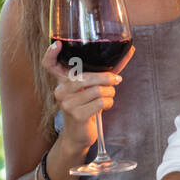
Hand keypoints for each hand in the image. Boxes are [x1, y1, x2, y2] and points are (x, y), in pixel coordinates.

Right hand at [41, 41, 134, 158]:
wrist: (78, 135)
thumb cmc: (87, 106)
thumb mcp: (92, 87)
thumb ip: (107, 69)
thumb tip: (131, 50)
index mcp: (61, 82)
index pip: (48, 64)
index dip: (50, 54)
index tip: (58, 44)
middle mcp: (60, 91)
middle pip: (86, 76)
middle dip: (107, 78)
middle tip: (116, 80)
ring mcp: (67, 104)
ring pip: (98, 90)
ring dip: (110, 92)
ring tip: (109, 96)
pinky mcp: (77, 115)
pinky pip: (101, 102)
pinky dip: (110, 102)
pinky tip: (106, 106)